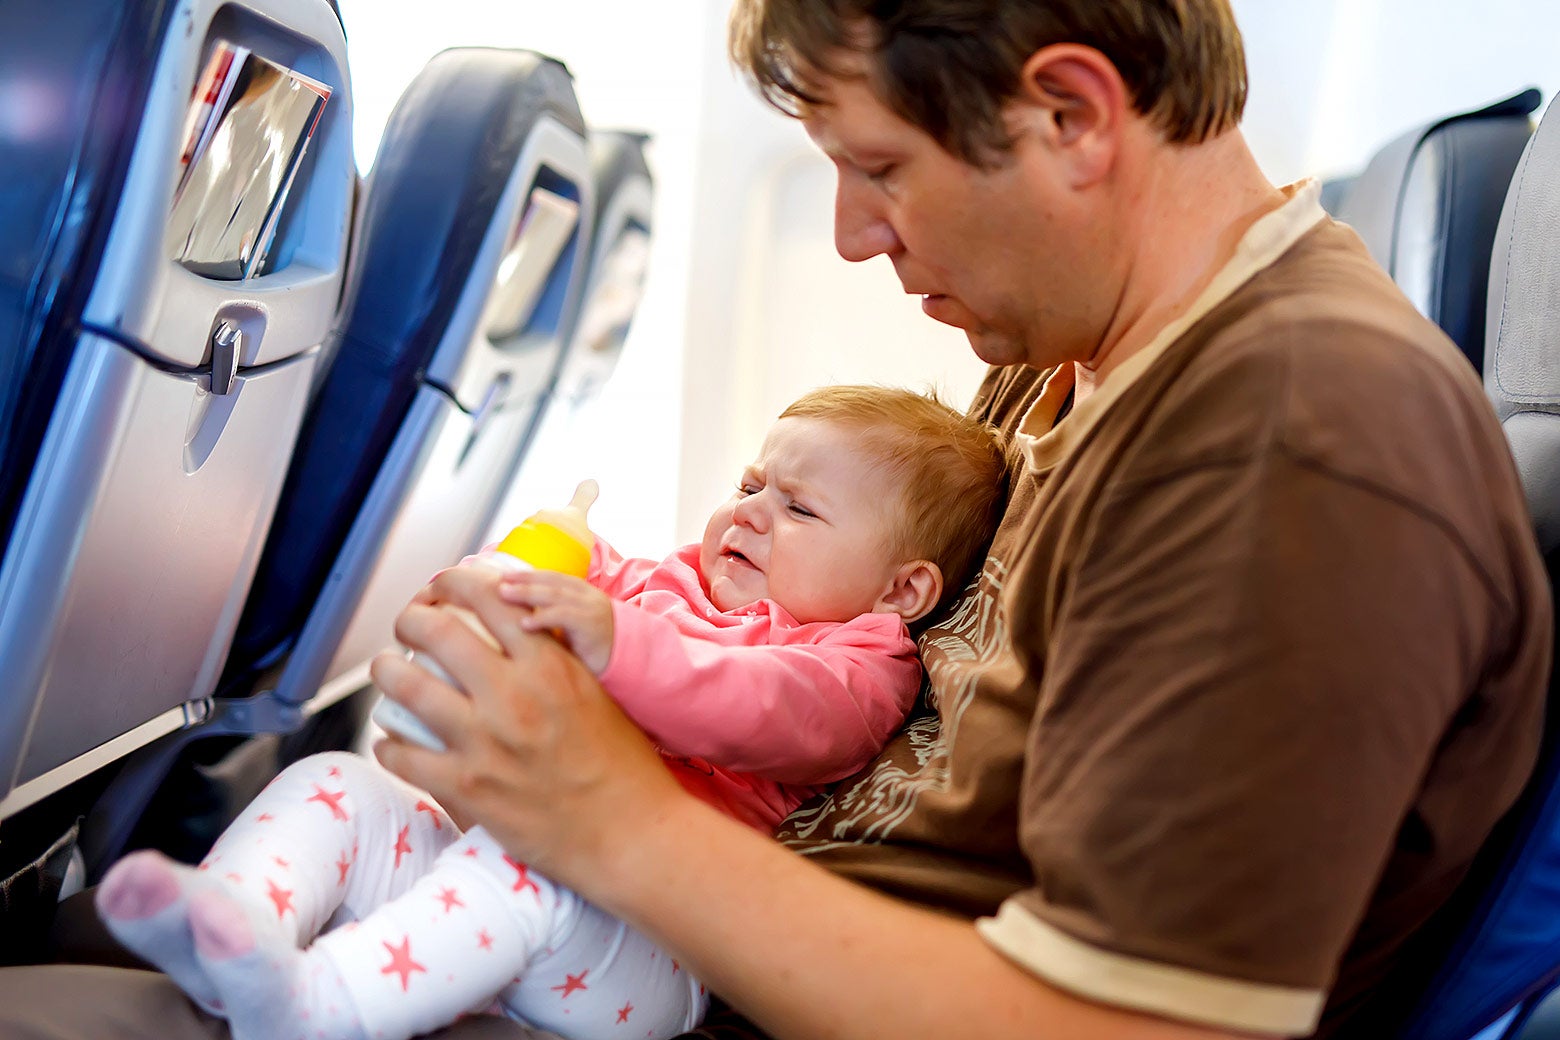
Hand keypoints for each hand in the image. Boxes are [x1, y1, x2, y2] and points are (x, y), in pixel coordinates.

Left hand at [370, 564, 686, 891]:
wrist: (629, 833)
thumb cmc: (621, 766)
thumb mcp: (594, 694)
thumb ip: (552, 662)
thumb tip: (515, 634)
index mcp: (549, 666)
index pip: (487, 597)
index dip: (452, 583)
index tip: (440, 589)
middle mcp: (513, 696)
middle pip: (435, 630)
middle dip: (410, 620)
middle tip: (408, 628)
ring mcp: (485, 742)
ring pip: (405, 686)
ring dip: (387, 673)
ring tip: (389, 673)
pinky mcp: (466, 788)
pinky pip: (402, 754)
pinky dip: (390, 743)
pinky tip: (394, 742)